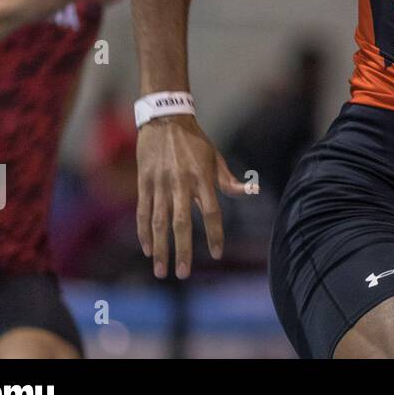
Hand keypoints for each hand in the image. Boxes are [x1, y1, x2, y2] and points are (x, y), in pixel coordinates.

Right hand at [136, 113, 247, 278]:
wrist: (165, 120)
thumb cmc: (195, 142)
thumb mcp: (215, 157)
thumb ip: (228, 180)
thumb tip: (250, 191)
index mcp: (202, 178)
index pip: (212, 212)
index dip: (215, 234)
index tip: (217, 254)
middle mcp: (181, 183)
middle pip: (181, 223)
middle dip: (183, 250)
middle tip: (184, 274)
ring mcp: (160, 184)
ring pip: (159, 222)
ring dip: (160, 248)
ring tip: (161, 270)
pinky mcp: (144, 182)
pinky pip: (143, 212)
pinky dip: (144, 232)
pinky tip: (147, 249)